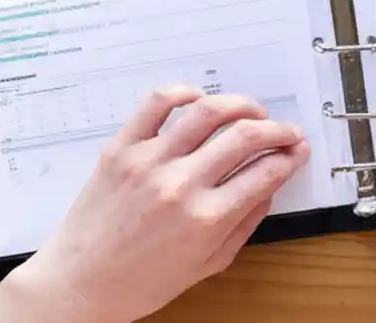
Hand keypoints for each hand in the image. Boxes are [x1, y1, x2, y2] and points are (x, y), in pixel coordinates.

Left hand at [0, 88, 309, 322]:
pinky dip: (183, 92)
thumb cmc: (139, 282)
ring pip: (208, 111)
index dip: (290, 157)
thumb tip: (268, 187)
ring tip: (250, 112)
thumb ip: (244, 224)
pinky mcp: (122, 148)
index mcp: (206, 220)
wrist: (80, 283)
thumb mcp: (207, 265)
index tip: (296, 151)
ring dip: (241, 105)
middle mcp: (180, 185)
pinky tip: (198, 99)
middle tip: (284, 132)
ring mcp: (149, 161)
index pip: (265, 172)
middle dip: (278, 130)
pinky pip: (156, 103)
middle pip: (246, 136)